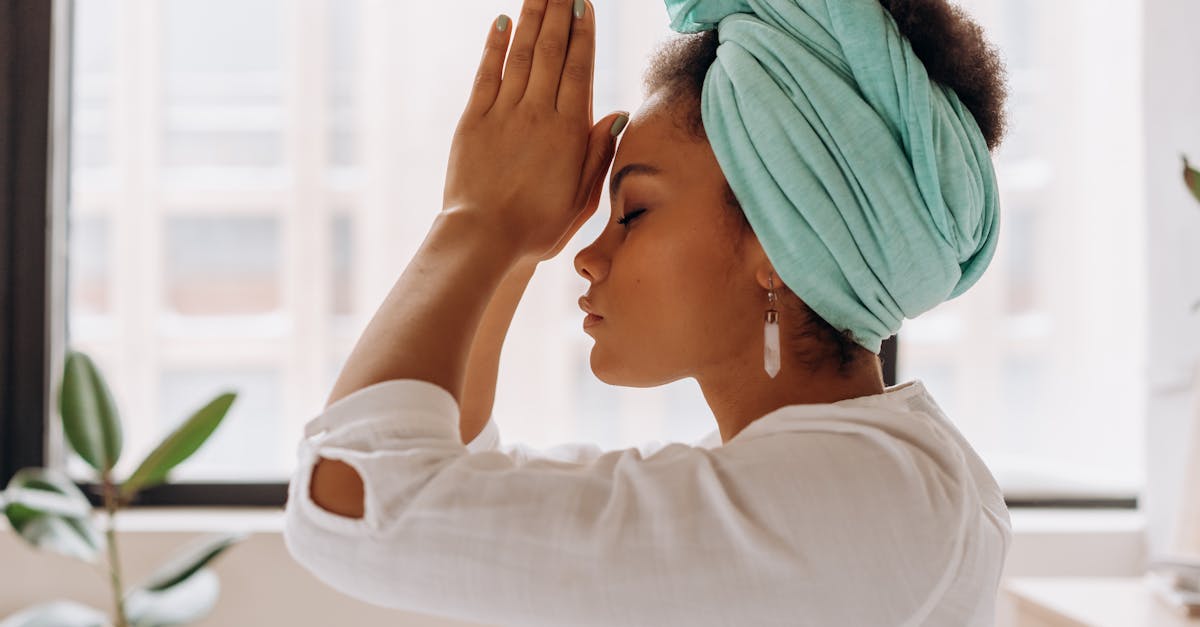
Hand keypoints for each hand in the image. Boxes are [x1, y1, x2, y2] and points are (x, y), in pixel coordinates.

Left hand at [442, 0, 626, 262]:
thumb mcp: (582, 198)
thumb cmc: (537, 227)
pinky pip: (487, 74)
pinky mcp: (474, 121)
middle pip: (552, 52)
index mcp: (568, 132)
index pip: (579, 69)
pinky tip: (502, 22)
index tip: (585, 5)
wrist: (484, 239)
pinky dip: (495, 45)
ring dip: (532, 18)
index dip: (583, 33)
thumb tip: (619, 114)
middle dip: (559, 13)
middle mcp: (537, 114)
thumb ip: (599, 153)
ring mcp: (504, 114)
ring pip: (522, 55)